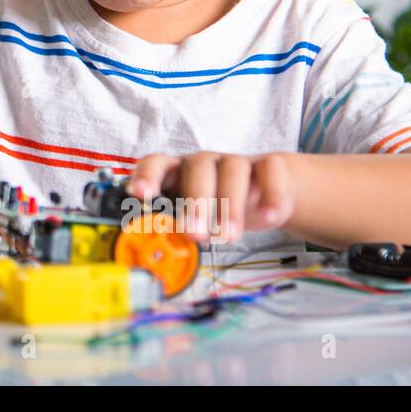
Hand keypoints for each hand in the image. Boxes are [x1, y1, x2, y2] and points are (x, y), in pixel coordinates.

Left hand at [124, 151, 298, 242]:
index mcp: (177, 171)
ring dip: (230, 205)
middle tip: (195, 234)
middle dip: (195, 202)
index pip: (156, 163)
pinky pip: (270, 170)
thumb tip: (154, 251)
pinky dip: (271, 194)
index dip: (146, 176)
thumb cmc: (217, 206)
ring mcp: (235, 160)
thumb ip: (176, 228)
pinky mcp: (267, 165)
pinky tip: (269, 219)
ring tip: (229, 236)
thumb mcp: (194, 217)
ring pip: (232, 169)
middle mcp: (203, 162)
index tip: (139, 194)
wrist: (265, 191)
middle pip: (197, 168)